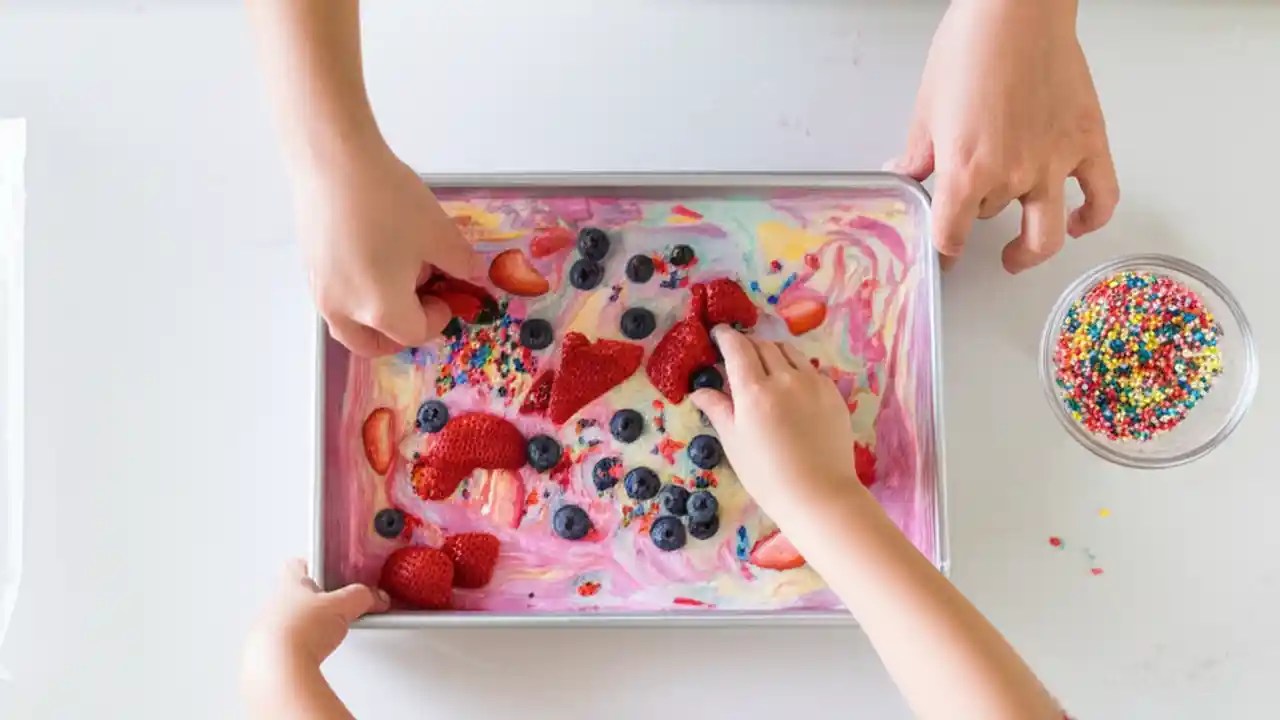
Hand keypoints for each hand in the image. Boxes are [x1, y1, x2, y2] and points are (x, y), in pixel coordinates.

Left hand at [244, 559, 388, 670]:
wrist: (278, 666)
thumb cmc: (298, 630)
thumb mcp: (343, 606)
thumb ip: (361, 597)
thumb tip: (374, 596)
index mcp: (290, 583)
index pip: (298, 564)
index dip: (315, 564)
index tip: (328, 567)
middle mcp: (275, 603)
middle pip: (297, 593)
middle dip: (316, 599)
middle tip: (336, 605)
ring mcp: (269, 629)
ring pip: (292, 620)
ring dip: (309, 626)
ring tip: (330, 633)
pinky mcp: (269, 654)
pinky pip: (289, 646)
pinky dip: (304, 648)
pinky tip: (318, 653)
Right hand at [298, 146, 477, 355]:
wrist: (333, 162)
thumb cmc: (389, 200)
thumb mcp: (439, 232)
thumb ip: (460, 262)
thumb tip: (467, 272)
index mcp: (381, 309)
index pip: (415, 333)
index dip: (438, 318)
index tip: (447, 295)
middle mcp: (344, 310)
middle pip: (373, 344)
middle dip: (400, 334)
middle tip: (419, 307)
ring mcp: (321, 291)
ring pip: (348, 326)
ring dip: (374, 319)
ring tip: (395, 281)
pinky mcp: (309, 269)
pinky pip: (335, 301)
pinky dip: (356, 298)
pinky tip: (371, 259)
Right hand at [691, 326, 863, 522]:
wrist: (819, 495)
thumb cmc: (767, 476)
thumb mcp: (734, 443)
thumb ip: (718, 409)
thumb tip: (699, 391)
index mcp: (754, 391)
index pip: (737, 348)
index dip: (725, 337)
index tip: (718, 334)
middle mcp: (785, 378)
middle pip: (763, 345)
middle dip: (747, 345)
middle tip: (738, 356)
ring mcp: (813, 383)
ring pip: (789, 351)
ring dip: (772, 352)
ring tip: (765, 367)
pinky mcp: (833, 392)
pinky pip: (810, 368)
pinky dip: (795, 368)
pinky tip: (791, 388)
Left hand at [890, 0, 1118, 272]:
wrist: (1017, 12)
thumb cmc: (968, 49)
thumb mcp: (927, 108)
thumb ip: (918, 153)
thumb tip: (901, 175)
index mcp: (966, 173)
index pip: (951, 237)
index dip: (943, 252)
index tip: (942, 256)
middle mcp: (1012, 177)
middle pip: (989, 219)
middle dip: (976, 214)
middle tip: (970, 210)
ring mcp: (1055, 164)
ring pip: (1045, 230)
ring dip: (1030, 248)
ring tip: (1018, 254)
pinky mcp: (1088, 143)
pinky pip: (1101, 196)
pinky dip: (1093, 218)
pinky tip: (1080, 225)